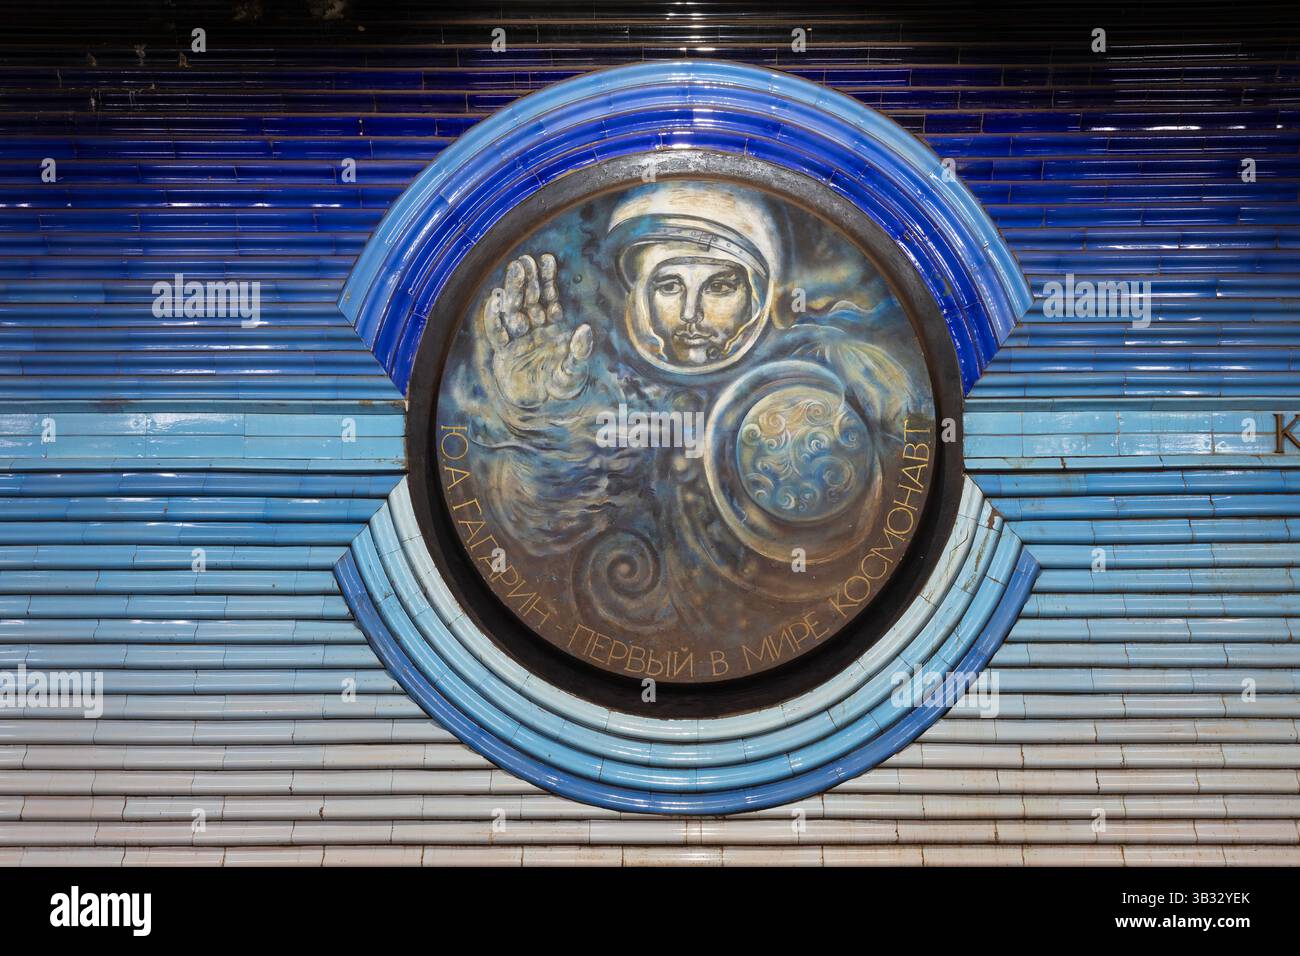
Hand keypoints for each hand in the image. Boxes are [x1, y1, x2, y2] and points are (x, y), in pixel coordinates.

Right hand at [479, 253, 592, 409]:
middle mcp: (534, 330)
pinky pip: (498, 333)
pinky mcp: (505, 354)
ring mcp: (518, 340)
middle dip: (528, 280)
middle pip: (529, 299)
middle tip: (525, 260)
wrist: (544, 410)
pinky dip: (495, 318)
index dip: (547, 279)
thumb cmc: (562, 387)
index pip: (549, 298)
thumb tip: (585, 330)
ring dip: (513, 291)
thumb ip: (580, 352)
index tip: (546, 259)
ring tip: (514, 270)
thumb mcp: (576, 371)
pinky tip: (495, 300)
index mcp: (552, 328)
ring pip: (514, 311)